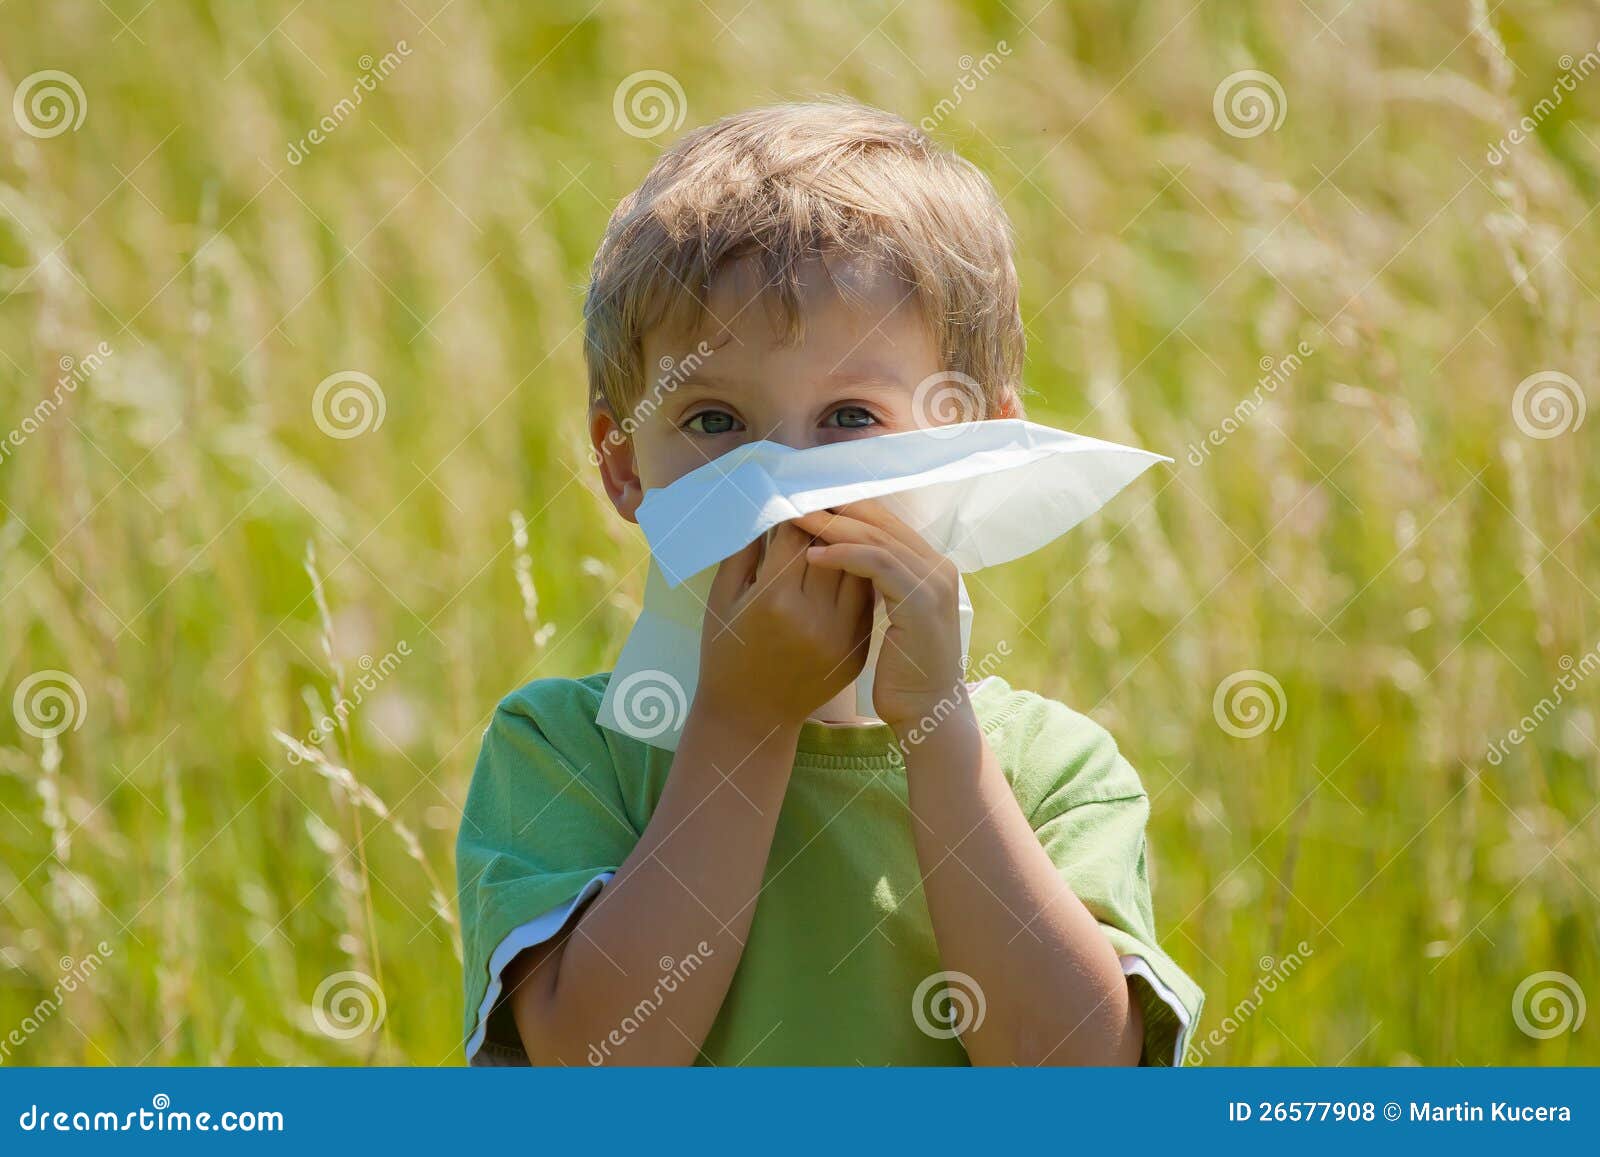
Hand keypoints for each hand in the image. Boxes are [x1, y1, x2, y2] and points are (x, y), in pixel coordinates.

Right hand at [694, 521, 874, 733]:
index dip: (796, 510)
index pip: (798, 535)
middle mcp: (814, 619)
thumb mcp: (722, 598)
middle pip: (834, 548)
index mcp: (774, 601)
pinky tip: (849, 562)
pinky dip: (859, 576)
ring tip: (838, 527)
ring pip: (858, 571)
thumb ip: (744, 548)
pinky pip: (865, 599)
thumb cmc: (726, 651)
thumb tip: (764, 503)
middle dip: (826, 521)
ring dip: (850, 545)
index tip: (794, 496)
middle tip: (822, 501)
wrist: (750, 717)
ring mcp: (841, 638)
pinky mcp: (857, 650)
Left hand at [790, 501, 965, 732]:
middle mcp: (936, 566)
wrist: (928, 712)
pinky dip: (843, 555)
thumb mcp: (888, 617)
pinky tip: (812, 555)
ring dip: (832, 526)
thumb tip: (838, 555)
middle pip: (880, 521)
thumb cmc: (902, 673)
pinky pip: (877, 564)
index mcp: (929, 565)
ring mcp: (933, 582)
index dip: (844, 507)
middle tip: (794, 497)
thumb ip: (875, 585)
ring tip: (796, 518)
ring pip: (876, 537)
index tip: (806, 499)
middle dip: (834, 507)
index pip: (883, 521)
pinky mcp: (921, 601)